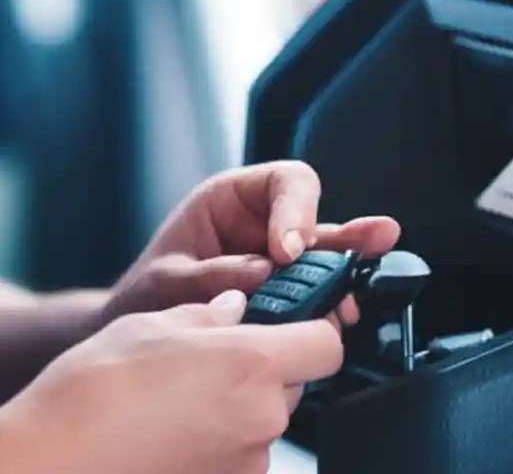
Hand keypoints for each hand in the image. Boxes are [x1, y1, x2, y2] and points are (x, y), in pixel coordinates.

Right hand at [0, 290, 341, 473]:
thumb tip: (234, 308)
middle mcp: (262, 417)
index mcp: (250, 363)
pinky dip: (217, 439)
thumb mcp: (148, 325)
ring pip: (265, 419)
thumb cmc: (94, 389)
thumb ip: (206, 315)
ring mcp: (248, 460)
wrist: (57, 457)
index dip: (310, 328)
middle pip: (297, 384)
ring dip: (236, 405)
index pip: (326, 344)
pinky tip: (170, 430)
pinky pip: (240, 452)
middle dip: (264, 368)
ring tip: (175, 400)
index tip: (285, 322)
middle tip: (207, 360)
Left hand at [105, 161, 400, 328]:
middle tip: (372, 239)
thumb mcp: (165, 281)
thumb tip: (262, 273)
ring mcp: (277, 262)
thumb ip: (210, 275)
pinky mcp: (284, 296)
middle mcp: (262, 225)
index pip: (282, 182)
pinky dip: (331, 303)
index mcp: (230, 199)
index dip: (296, 209)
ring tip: (364, 278)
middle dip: (343, 233)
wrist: (140, 330)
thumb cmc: (147, 292)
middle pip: (316, 219)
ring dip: (347, 269)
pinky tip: (345, 311)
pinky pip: (316, 292)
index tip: (287, 251)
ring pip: (324, 258)